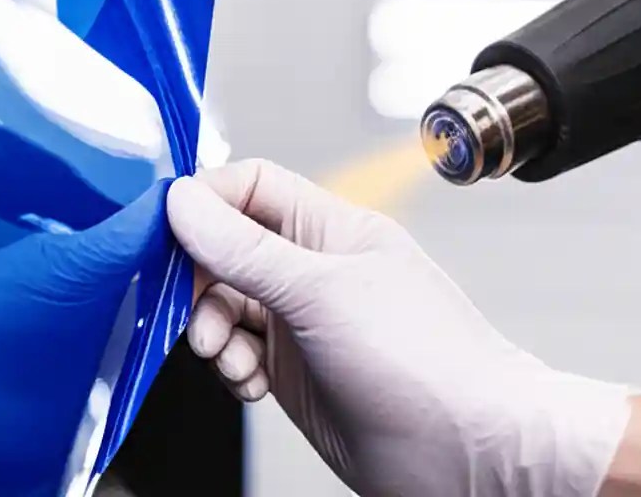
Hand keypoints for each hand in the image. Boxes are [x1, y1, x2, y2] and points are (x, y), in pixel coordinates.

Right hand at [168, 161, 629, 496]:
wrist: (469, 453)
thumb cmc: (426, 361)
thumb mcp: (320, 292)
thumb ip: (245, 248)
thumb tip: (183, 200)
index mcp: (331, 231)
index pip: (251, 187)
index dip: (206, 202)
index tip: (171, 232)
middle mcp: (315, 272)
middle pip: (226, 250)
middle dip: (200, 281)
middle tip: (198, 312)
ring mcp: (305, 324)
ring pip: (226, 307)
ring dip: (213, 331)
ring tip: (230, 355)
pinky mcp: (296, 373)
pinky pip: (238, 356)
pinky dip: (231, 369)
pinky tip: (250, 382)